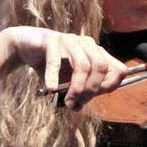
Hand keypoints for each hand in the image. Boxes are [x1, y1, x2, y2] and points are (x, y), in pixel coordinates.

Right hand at [7, 27, 127, 109]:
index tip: (92, 98)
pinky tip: (51, 89)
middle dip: (91, 90)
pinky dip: (54, 77)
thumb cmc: (51, 64)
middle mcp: (87, 44)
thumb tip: (79, 107)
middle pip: (102, 67)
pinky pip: (55, 61)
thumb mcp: (69, 80)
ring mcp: (70, 40)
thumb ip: (79, 91)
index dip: (109, 87)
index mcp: (96, 52)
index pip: (119, 70)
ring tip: (67, 101)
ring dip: (76, 89)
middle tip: (76, 102)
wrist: (27, 46)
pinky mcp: (51, 40)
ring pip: (83, 66)